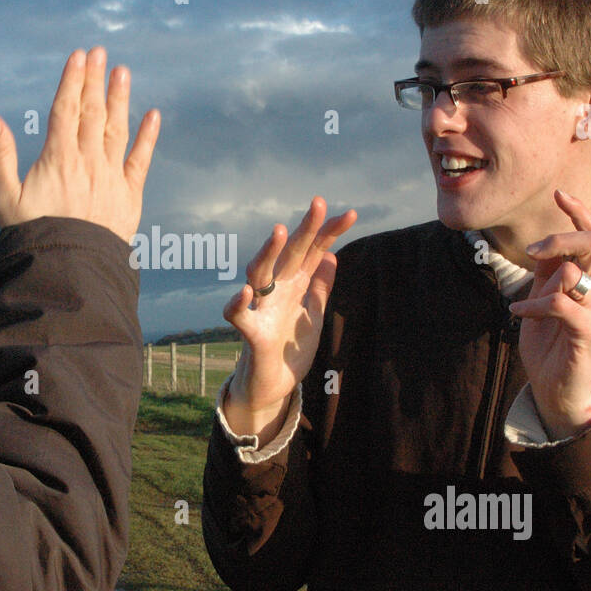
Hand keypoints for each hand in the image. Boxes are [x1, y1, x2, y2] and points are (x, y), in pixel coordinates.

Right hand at [0, 47, 159, 243]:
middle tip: (100, 52)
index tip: (78, 56)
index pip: (66, 110)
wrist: (68, 271)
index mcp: (57, 159)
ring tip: (122, 72)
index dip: (72, 81)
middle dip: (95, 80)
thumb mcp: (5, 198)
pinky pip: (140, 160)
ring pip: (117, 129)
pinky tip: (153, 115)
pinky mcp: (129, 196)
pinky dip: (148, 137)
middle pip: (92, 112)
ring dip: (120, 99)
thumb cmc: (32, 236)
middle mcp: (87, 162)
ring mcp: (111, 176)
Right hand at [222, 197, 355, 437]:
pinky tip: (245, 291)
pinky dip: (239, 304)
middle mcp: (276, 291)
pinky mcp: (251, 335)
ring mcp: (261, 309)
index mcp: (294, 285)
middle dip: (304, 229)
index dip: (329, 233)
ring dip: (268, 253)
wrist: (271, 387)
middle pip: (289, 254)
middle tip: (318, 203)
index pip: (313, 252)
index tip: (351, 214)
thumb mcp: (312, 315)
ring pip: (259, 274)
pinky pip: (239, 317)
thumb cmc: (288, 348)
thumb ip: (320, 287)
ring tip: (280, 231)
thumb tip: (331, 256)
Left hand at [508, 189, 590, 438]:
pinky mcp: (588, 332)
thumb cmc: (551, 342)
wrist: (557, 388)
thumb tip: (542, 243)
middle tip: (531, 251)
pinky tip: (519, 312)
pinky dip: (533, 304)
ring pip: (574, 272)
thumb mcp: (545, 297)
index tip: (559, 194)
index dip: (578, 213)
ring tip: (523, 303)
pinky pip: (559, 304)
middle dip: (559, 238)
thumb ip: (548, 272)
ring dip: (539, 283)